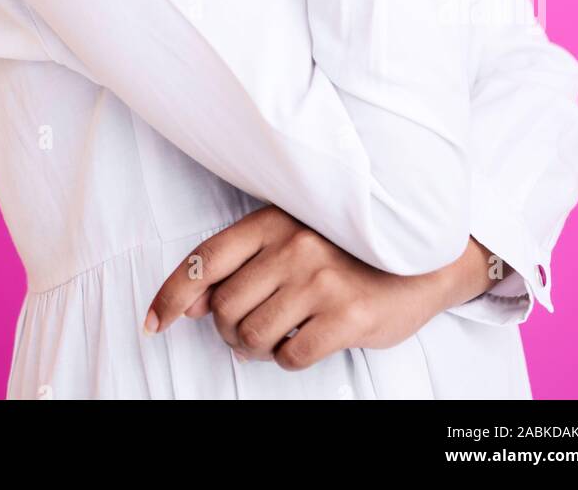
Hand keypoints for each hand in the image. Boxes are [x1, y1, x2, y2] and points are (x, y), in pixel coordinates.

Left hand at [143, 206, 454, 369]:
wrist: (423, 259)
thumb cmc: (350, 249)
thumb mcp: (293, 238)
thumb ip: (244, 262)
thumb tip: (191, 301)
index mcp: (275, 220)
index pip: (206, 259)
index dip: (171, 295)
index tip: (154, 322)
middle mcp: (294, 245)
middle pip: (224, 307)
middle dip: (227, 330)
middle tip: (248, 329)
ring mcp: (320, 280)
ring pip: (251, 336)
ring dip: (257, 347)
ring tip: (279, 336)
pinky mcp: (346, 315)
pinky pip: (291, 356)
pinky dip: (290, 358)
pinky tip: (308, 341)